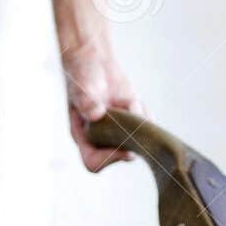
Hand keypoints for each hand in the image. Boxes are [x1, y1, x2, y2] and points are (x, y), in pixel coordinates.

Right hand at [62, 39, 141, 172]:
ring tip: (128, 101)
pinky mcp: (130, 123)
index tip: (120, 144)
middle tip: (130, 114)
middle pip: (120, 155)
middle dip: (129, 139)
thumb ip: (86, 100)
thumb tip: (96, 114)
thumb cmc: (82, 75)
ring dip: (138, 123)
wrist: (92, 62)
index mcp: (83, 137)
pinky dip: (145, 115)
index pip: (93, 163)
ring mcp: (117, 133)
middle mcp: (100, 140)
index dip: (108, 159)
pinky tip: (133, 100)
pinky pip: (145, 129)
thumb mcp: (81, 86)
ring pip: (136, 143)